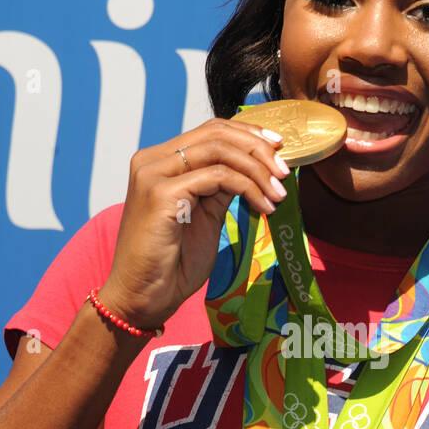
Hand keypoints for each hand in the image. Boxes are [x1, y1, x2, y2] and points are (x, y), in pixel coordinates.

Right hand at [98, 118, 289, 329]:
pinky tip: (263, 208)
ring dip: (257, 170)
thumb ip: (220, 187)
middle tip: (284, 172)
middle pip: (216, 133)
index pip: (210, 131)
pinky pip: (217, 177)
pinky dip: (248, 188)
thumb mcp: (204, 214)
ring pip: (219, 151)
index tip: (279, 149)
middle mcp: (152, 161)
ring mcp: (153, 174)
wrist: (143, 297)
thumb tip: (253, 168)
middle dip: (258, 149)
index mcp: (160, 161)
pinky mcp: (161, 194)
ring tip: (279, 194)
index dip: (249, 134)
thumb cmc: (172, 263)